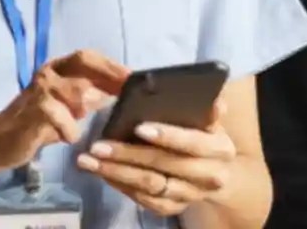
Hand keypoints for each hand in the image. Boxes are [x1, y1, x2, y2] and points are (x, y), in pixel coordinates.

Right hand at [0, 50, 129, 169]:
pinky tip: (67, 137)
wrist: (1, 141)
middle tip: (126, 91)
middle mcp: (48, 73)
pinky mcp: (33, 112)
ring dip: (85, 107)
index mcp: (57, 69)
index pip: (88, 56)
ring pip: (77, 91)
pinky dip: (70, 130)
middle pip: (82, 60)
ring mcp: (39, 90)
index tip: (135, 78)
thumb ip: (92, 96)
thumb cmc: (39, 124)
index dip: (112, 65)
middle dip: (108, 74)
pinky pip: (62, 117)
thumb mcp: (69, 107)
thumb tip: (122, 90)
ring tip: (82, 119)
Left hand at [77, 101, 236, 216]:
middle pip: (164, 166)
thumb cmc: (200, 133)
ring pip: (149, 185)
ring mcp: (189, 195)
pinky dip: (119, 184)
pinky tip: (99, 170)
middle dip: (127, 155)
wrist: (213, 170)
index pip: (192, 143)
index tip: (138, 127)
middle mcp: (209, 177)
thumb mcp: (206, 118)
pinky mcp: (172, 208)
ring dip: (115, 172)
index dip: (167, 136)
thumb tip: (210, 97)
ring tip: (87, 159)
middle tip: (97, 145)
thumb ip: (202, 108)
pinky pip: (143, 200)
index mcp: (219, 149)